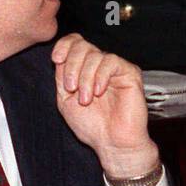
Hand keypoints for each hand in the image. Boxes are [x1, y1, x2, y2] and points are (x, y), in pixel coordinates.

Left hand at [51, 34, 158, 178]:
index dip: (64, 46)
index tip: (56, 59)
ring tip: (85, 99)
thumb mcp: (65, 99)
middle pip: (82, 45)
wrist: (112, 142)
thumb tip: (60, 55)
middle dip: (72, 65)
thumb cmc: (92, 125)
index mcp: (83, 69)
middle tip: (71, 88)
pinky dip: (100, 76)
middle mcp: (99, 66)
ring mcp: (115, 69)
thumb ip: (62, 76)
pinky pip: (111, 62)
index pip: (74, 43)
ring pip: (95, 55)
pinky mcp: (130, 72)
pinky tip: (99, 92)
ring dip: (85, 77)